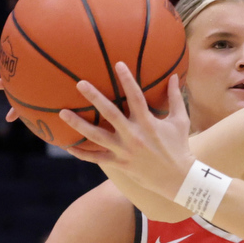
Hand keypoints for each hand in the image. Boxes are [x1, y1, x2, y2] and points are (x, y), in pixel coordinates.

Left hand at [59, 64, 192, 207]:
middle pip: (110, 114)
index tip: (117, 64)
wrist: (179, 178)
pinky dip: (82, 154)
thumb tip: (174, 76)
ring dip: (79, 124)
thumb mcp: (180, 122)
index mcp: (148, 123)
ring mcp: (125, 151)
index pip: (136, 97)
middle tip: (80, 83)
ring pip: (97, 137)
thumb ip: (175, 98)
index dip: (127, 80)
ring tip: (62, 113)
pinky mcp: (120, 164)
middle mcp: (134, 135)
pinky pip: (97, 159)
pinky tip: (68, 147)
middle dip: (95, 98)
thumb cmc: (179, 147)